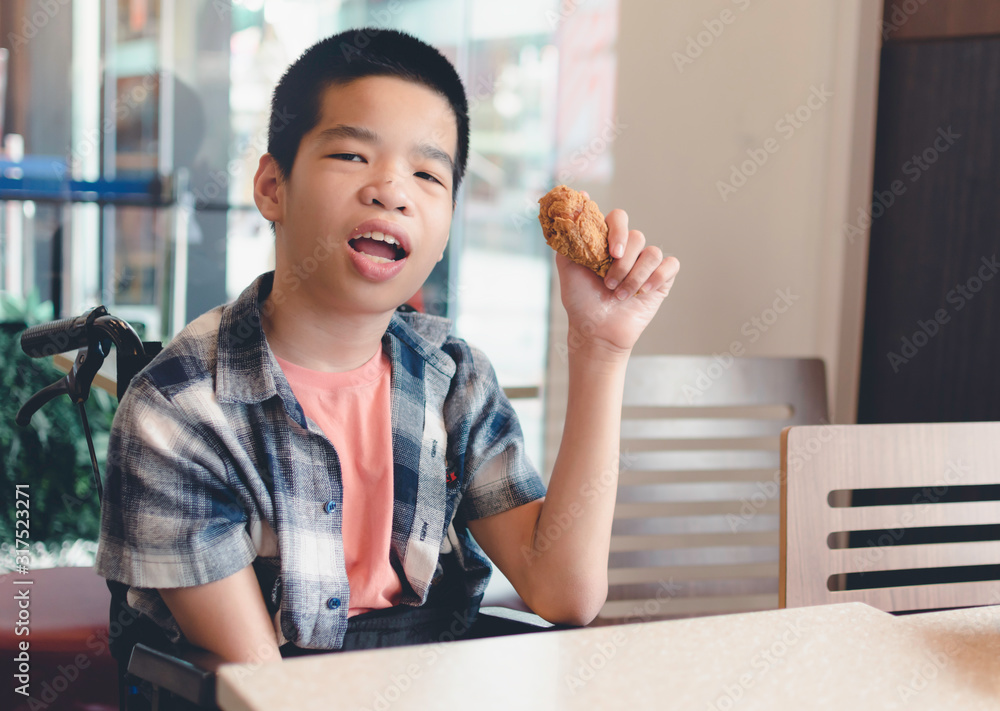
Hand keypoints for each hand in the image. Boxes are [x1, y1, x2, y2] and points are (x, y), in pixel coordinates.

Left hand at [556, 206, 679, 359]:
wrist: (596, 331)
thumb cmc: (580, 301)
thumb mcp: (568, 266)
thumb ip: (571, 235)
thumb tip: (579, 198)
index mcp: (607, 242)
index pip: (619, 218)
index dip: (618, 230)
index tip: (610, 251)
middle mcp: (628, 250)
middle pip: (638, 236)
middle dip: (623, 263)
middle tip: (609, 282)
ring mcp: (645, 264)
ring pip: (652, 253)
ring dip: (635, 276)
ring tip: (621, 295)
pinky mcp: (661, 279)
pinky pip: (670, 265)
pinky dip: (656, 278)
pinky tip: (642, 293)